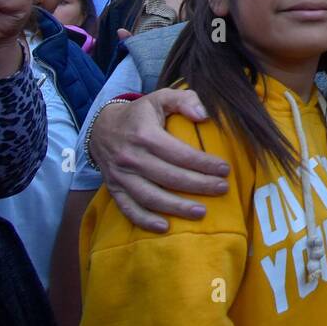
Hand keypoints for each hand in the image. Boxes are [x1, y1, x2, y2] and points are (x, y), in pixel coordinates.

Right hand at [90, 90, 230, 231]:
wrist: (101, 128)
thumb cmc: (140, 115)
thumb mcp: (160, 98)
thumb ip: (184, 100)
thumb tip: (204, 115)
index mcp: (145, 135)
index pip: (180, 154)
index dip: (204, 163)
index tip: (225, 169)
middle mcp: (131, 157)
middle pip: (169, 177)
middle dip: (199, 185)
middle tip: (222, 189)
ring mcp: (121, 176)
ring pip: (150, 197)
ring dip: (177, 207)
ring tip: (201, 212)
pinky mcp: (114, 189)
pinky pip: (128, 208)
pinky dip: (144, 220)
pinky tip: (165, 227)